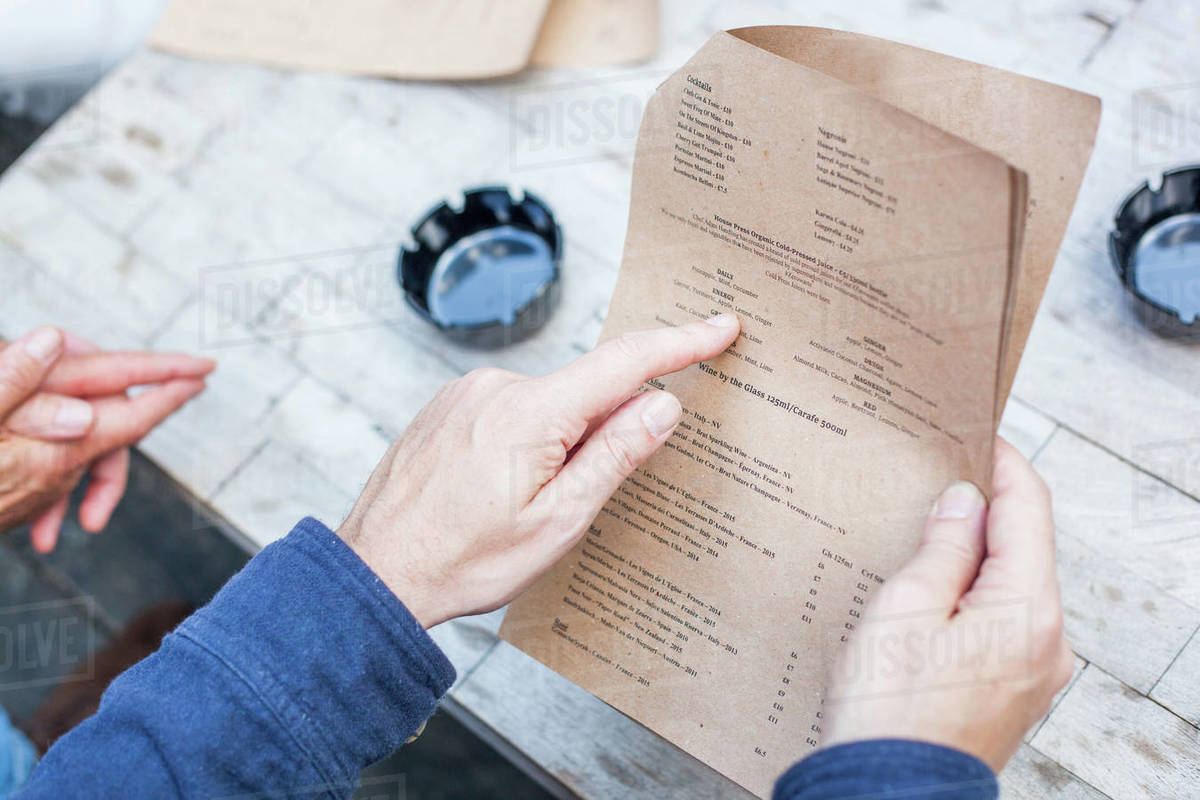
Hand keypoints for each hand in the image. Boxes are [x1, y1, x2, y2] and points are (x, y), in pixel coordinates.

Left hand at [0, 327, 214, 550]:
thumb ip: (15, 385)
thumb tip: (60, 345)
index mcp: (35, 381)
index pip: (114, 371)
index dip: (163, 373)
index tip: (206, 370)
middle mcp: (34, 391)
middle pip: (100, 416)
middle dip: (103, 469)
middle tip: (92, 520)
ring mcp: (23, 412)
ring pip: (74, 442)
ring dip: (70, 489)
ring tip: (50, 536)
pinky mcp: (13, 435)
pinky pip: (46, 454)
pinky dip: (48, 489)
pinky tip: (33, 525)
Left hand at [338, 314, 740, 627]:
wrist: (375, 572)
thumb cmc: (464, 560)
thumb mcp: (557, 521)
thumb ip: (614, 455)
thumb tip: (662, 403)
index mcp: (531, 413)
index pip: (625, 363)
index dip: (680, 343)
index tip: (721, 326)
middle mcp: (497, 386)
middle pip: (585, 390)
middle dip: (603, 432)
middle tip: (572, 498)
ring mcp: (467, 391)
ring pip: (547, 403)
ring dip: (558, 441)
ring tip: (519, 507)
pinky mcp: (449, 404)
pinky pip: (511, 408)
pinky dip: (526, 438)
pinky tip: (497, 489)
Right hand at [820, 437, 1071, 771]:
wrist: (888, 794)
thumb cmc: (889, 710)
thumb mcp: (906, 609)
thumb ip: (944, 547)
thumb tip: (966, 502)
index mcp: (1028, 611)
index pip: (1029, 510)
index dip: (1003, 465)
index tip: (977, 435)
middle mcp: (1048, 640)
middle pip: (1026, 547)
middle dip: (985, 509)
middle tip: (936, 478)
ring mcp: (1036, 670)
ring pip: (1013, 586)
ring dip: (974, 554)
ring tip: (922, 534)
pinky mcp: (1014, 690)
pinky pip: (1003, 621)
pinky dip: (973, 593)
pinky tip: (930, 590)